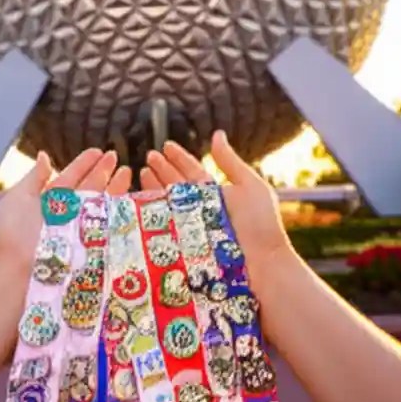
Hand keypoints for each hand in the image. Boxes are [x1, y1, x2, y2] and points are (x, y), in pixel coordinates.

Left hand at [0, 148, 131, 270]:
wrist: (19, 269)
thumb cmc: (14, 233)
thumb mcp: (19, 198)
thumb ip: (35, 177)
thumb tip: (44, 156)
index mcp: (49, 201)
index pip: (70, 177)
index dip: (84, 164)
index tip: (97, 151)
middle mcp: (67, 214)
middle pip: (89, 188)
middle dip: (103, 172)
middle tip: (115, 156)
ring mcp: (80, 229)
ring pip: (101, 204)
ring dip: (115, 187)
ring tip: (127, 172)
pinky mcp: (92, 244)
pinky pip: (109, 225)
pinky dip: (121, 211)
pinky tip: (131, 199)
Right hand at [143, 131, 293, 292]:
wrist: (262, 267)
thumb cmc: (261, 226)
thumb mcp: (250, 187)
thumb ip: (230, 161)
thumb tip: (217, 134)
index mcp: (216, 194)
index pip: (193, 172)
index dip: (180, 158)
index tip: (166, 145)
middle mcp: (200, 210)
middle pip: (176, 186)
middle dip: (162, 170)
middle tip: (148, 156)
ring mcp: (190, 229)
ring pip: (166, 204)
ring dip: (153, 188)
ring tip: (141, 174)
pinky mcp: (181, 247)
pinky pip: (162, 228)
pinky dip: (149, 215)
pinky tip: (138, 202)